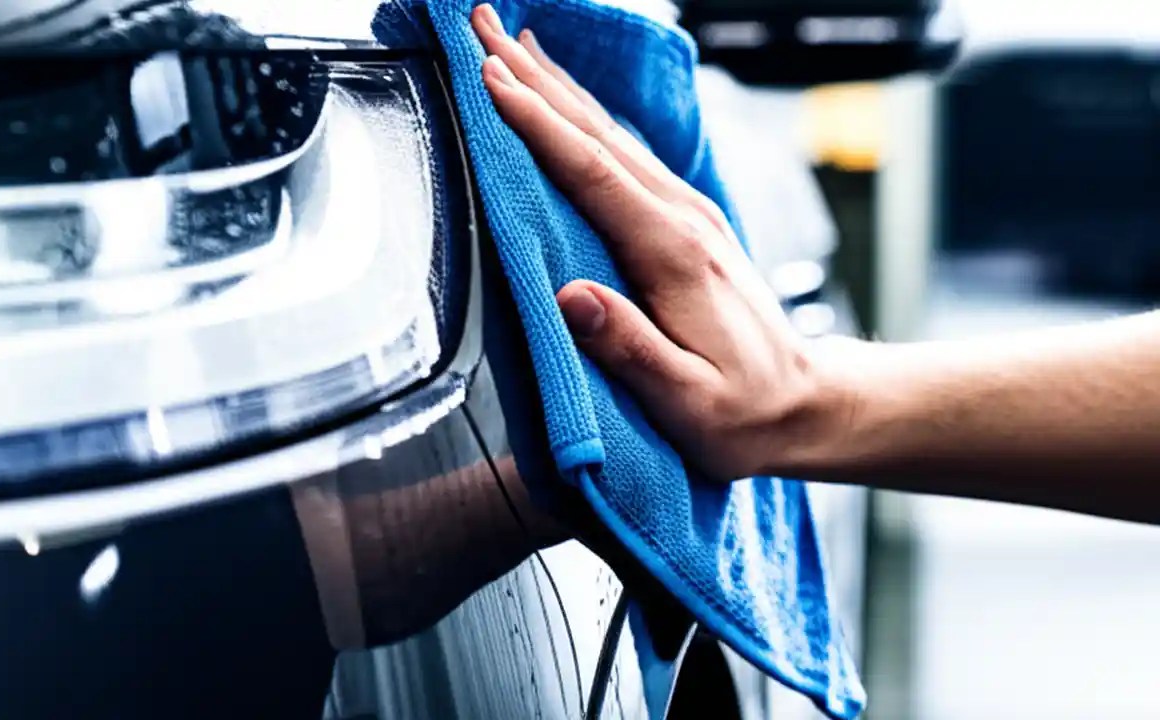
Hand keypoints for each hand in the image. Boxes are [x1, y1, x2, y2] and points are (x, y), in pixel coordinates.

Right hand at [471, 5, 859, 480]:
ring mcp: (689, 214)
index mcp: (673, 255)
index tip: (488, 76)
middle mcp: (683, 219)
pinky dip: (587, 117)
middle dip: (533, 75)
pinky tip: (567, 100)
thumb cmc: (742, 413)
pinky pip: (627, 153)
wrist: (806, 405)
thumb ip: (629, 348)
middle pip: (595, 132)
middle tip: (479, 25)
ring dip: (557, 84)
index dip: (536, 122)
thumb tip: (570, 296)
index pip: (591, 171)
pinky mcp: (688, 222)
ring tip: (509, 41)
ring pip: (610, 133)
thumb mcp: (687, 402)